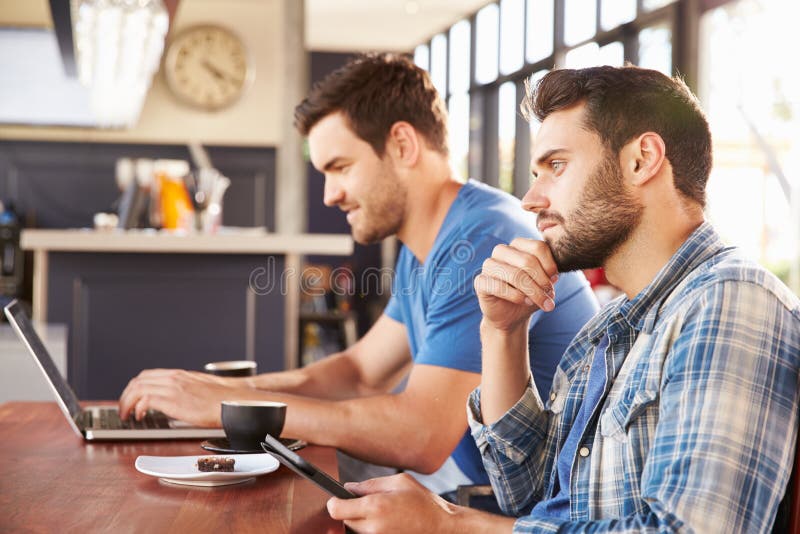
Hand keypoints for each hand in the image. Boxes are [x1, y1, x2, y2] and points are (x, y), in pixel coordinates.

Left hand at [118, 369, 252, 426]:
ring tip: (127, 415)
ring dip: (127, 402)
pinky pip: (146, 400)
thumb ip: (186, 391)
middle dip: (126, 395)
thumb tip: (179, 401)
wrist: (233, 402)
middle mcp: (173, 378)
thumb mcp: (200, 389)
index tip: (132, 399)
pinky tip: (140, 417)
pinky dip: (138, 408)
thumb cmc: (221, 400)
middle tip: (124, 409)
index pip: (147, 375)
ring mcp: (173, 388)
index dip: (135, 387)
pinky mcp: (173, 400)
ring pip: (138, 389)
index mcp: (179, 375)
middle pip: (138, 381)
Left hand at [327, 474, 458, 533]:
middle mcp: (373, 527)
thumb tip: (349, 487)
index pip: (336, 509)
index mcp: (375, 506)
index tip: (338, 499)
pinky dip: (370, 529)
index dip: (334, 502)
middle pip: (344, 521)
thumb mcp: (399, 482)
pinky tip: (385, 522)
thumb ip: (370, 484)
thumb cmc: (425, 503)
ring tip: (380, 513)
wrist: (442, 528)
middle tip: (366, 503)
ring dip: (360, 521)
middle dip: (349, 511)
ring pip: (355, 530)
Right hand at [474, 238, 558, 331]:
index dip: (549, 265)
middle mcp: (501, 251)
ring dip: (533, 291)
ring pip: (515, 275)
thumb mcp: (544, 283)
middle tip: (551, 296)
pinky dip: (516, 296)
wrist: (511, 316)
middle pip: (527, 261)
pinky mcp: (480, 281)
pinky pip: (499, 287)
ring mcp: (488, 265)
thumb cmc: (529, 295)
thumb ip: (550, 275)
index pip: (538, 247)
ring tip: (542, 303)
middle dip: (542, 282)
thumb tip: (554, 276)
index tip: (555, 280)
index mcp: (518, 245)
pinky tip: (525, 302)